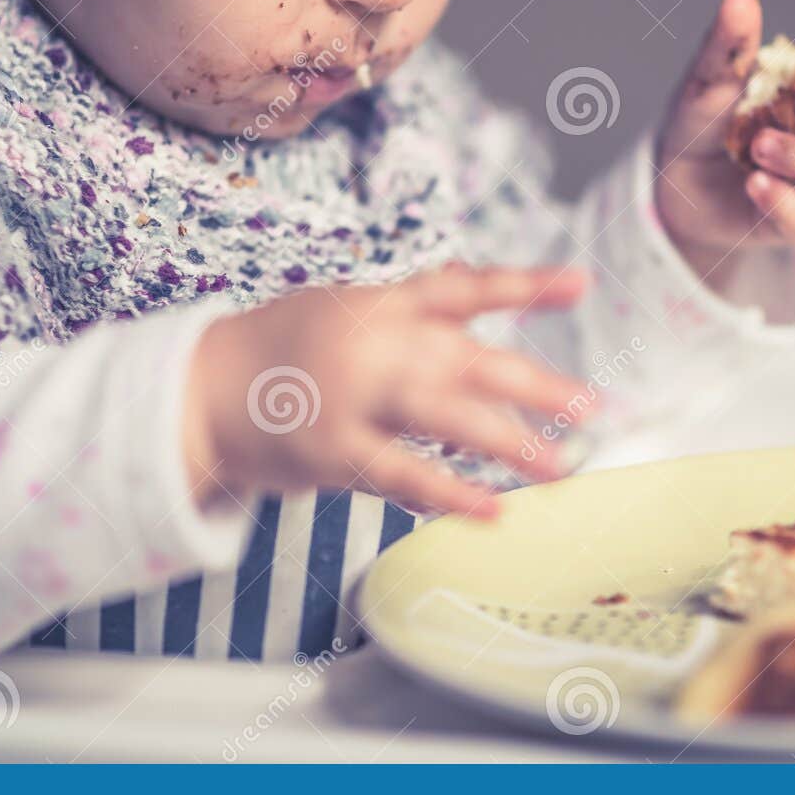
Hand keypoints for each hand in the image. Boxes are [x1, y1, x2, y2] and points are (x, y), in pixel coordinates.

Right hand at [181, 264, 592, 519]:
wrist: (202, 390)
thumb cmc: (286, 347)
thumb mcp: (344, 305)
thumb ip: (409, 307)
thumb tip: (472, 292)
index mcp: (379, 304)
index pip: (460, 288)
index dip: (521, 285)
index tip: (579, 283)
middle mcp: (372, 344)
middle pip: (468, 361)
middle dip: (536, 385)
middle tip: (592, 407)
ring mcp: (352, 399)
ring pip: (445, 419)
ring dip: (510, 444)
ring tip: (561, 467)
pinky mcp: (333, 452)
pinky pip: (403, 476)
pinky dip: (450, 495)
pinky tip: (493, 511)